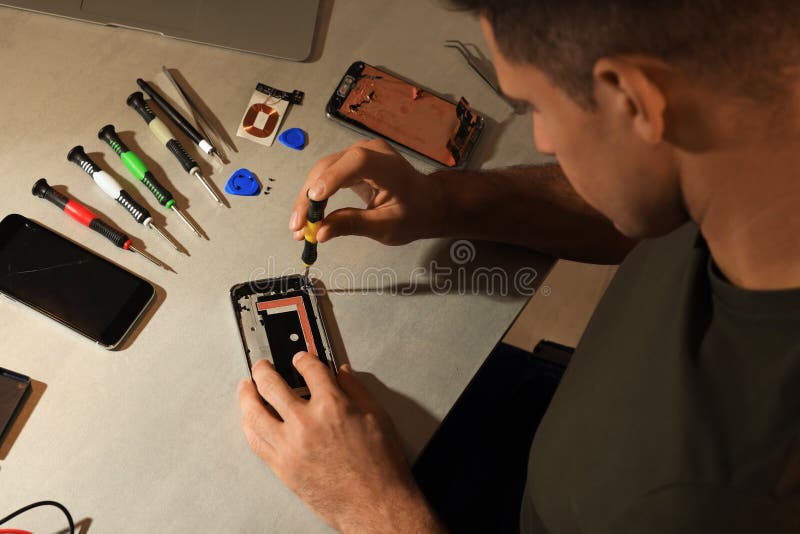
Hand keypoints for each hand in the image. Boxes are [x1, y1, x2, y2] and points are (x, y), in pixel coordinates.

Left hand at [238, 354, 443, 532]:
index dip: (303, 359)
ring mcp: (290, 447)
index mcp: (333, 406)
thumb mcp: (377, 417)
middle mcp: (307, 424)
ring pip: (255, 413)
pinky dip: (249, 425)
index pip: (310, 370)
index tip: (300, 358)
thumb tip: (342, 374)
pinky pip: (256, 441)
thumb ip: (356, 390)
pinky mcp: (282, 468)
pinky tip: (250, 419)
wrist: (375, 505)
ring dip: (247, 395)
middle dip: (263, 370)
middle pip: (272, 385)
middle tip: (261, 366)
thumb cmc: (380, 468)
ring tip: (246, 387)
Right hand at [289, 139, 445, 244]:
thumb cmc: (414, 214)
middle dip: (309, 198)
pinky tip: (307, 217)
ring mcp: (358, 154)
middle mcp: (370, 151)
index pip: (356, 162)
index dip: (332, 179)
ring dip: (307, 200)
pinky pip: (326, 176)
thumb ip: (354, 225)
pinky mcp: (350, 163)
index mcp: (387, 165)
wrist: (428, 202)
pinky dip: (315, 197)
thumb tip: (320, 232)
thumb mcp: (386, 227)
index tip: (314, 202)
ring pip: (322, 172)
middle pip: (330, 167)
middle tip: (297, 228)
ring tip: (298, 228)